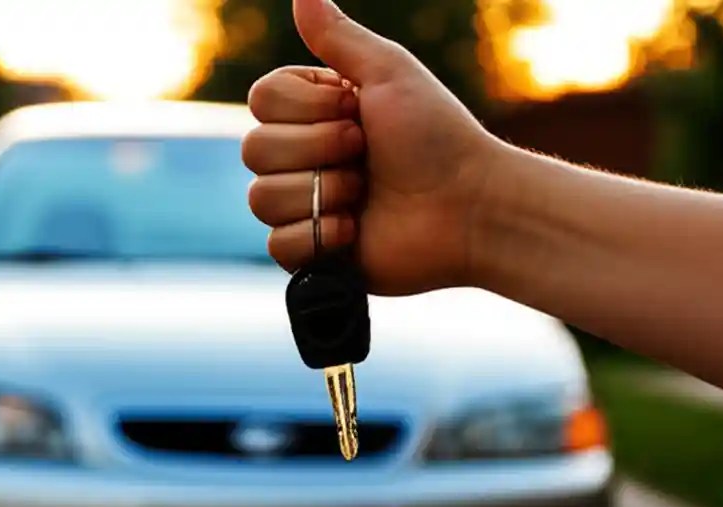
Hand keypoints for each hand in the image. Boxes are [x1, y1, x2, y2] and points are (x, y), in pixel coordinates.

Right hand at [242, 0, 508, 295]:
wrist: (469, 208)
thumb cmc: (437, 137)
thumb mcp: (388, 73)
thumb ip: (338, 36)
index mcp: (315, 113)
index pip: (261, 101)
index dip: (304, 110)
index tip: (355, 111)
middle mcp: (304, 158)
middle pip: (254, 149)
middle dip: (317, 151)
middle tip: (366, 154)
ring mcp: (306, 207)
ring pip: (260, 198)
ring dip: (323, 193)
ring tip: (365, 195)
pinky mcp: (313, 254)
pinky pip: (278, 245)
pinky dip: (319, 237)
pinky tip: (356, 231)